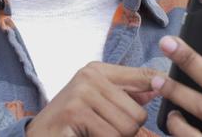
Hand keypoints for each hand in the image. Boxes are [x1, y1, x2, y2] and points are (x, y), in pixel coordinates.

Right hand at [26, 62, 158, 136]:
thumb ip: (128, 94)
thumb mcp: (98, 101)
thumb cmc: (70, 122)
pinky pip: (111, 136)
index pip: (144, 76)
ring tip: (94, 134)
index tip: (162, 93)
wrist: (39, 136)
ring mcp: (82, 93)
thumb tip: (159, 86)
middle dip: (128, 132)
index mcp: (98, 71)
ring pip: (127, 128)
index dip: (159, 89)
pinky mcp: (76, 111)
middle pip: (138, 113)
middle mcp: (90, 76)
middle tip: (104, 131)